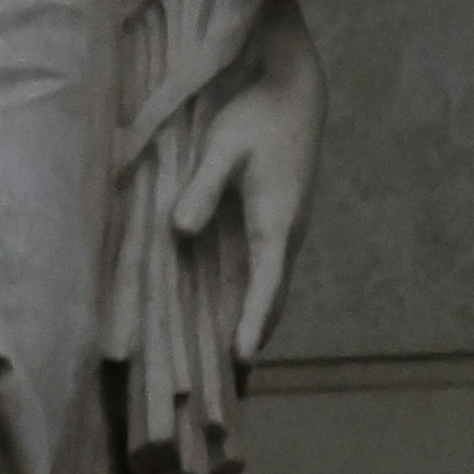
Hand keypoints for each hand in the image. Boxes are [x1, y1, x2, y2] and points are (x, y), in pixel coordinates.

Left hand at [171, 0, 320, 361]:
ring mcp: (286, 230)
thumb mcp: (224, 146)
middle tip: (229, 386)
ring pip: (268, 288)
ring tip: (227, 366)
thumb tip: (180, 229)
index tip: (243, 359)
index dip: (253, 323)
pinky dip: (252, 299)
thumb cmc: (255, 113)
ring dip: (252, 322)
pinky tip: (228, 312)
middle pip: (270, 300)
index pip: (266, 285)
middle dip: (252, 338)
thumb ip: (203, 187)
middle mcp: (287, 235)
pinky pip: (265, 273)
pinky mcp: (278, 222)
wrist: (293, 87)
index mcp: (277, 222)